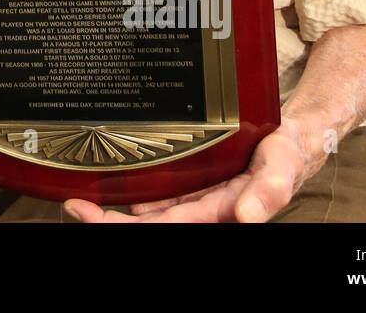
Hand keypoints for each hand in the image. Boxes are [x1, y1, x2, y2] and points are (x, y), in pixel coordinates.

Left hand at [64, 119, 319, 222]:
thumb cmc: (288, 155)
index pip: (166, 227)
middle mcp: (200, 207)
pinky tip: (107, 182)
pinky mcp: (190, 179)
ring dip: (113, 206)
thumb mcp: (283, 167)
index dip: (127, 226)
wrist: (292, 138)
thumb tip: (248, 217)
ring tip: (77, 195)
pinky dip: (130, 190)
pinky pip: (155, 191)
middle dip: (107, 219)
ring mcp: (192, 194)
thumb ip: (270, 191)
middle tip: (73, 204)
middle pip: (147, 223)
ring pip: (146, 210)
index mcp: (218, 211)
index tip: (91, 216)